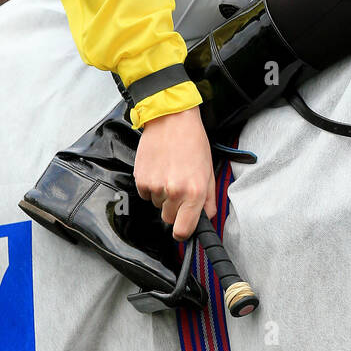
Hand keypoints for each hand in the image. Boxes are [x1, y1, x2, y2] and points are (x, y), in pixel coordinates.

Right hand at [134, 105, 216, 240]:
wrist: (171, 119)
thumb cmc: (192, 141)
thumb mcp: (208, 170)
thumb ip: (209, 199)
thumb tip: (207, 218)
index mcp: (195, 192)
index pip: (184, 231)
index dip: (183, 231)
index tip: (183, 226)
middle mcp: (174, 192)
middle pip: (169, 219)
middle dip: (174, 208)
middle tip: (178, 187)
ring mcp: (156, 186)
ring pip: (157, 205)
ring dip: (162, 195)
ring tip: (169, 172)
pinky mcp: (141, 179)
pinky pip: (145, 194)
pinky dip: (151, 186)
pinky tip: (158, 169)